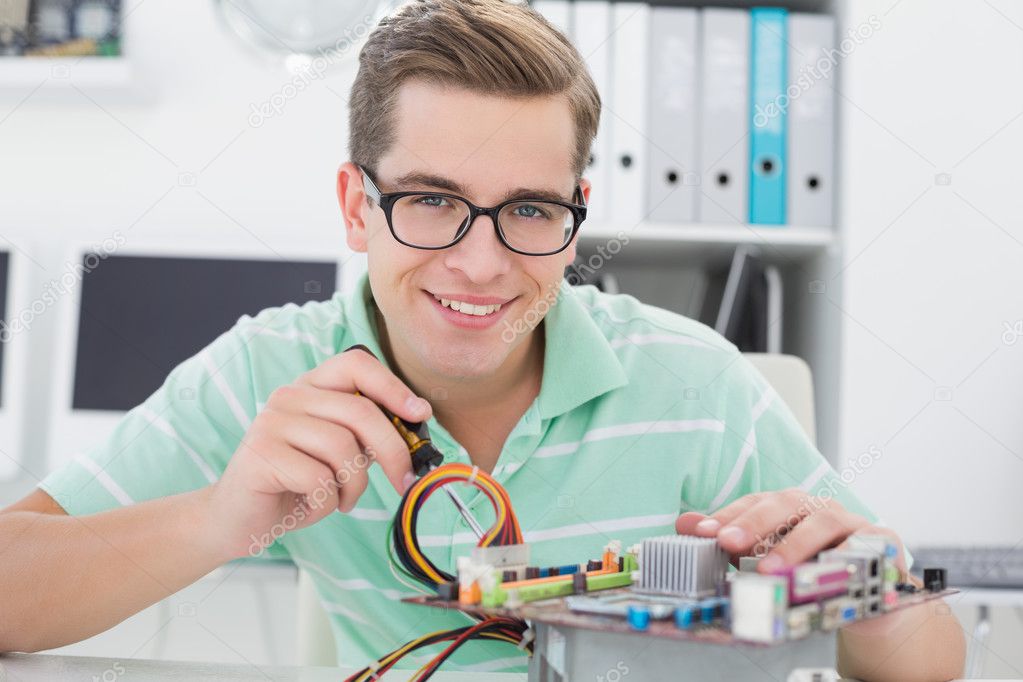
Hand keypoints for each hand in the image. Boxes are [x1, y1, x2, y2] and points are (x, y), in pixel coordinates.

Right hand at [206, 348, 430, 559]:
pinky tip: (311, 504)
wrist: (240, 518)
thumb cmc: (297, 484)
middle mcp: (289, 396)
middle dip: (393, 451)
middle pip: (360, 411)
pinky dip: (327, 501)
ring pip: (343, 448)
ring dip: (354, 485)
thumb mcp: (340, 453)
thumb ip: (368, 434)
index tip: (421, 414)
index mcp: (311, 387)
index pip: (356, 364)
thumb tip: (415, 422)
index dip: (393, 387)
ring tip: (341, 499)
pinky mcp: (261, 453)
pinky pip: (319, 478)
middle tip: (404, 480)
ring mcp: (272, 421)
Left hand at [675, 488, 907, 575]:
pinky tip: (827, 571)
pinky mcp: (884, 545)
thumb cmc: (815, 569)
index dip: (728, 514)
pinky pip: (866, 547)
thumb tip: (684, 524)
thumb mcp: (768, 557)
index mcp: (792, 507)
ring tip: (770, 569)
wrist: (872, 596)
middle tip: (728, 543)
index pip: (756, 502)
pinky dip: (847, 557)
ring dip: (796, 545)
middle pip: (788, 503)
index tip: (700, 532)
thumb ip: (730, 539)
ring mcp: (854, 523)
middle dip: (755, 522)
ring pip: (825, 523)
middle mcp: (820, 508)